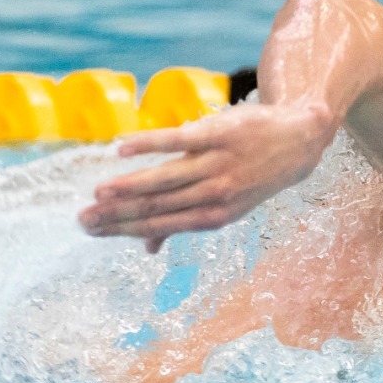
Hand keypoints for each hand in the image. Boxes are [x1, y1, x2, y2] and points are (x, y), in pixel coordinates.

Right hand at [79, 100, 333, 252]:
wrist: (300, 139)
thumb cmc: (252, 172)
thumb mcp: (225, 203)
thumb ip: (182, 221)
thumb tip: (147, 249)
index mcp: (215, 215)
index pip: (161, 225)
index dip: (124, 229)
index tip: (90, 231)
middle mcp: (216, 193)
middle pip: (158, 206)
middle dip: (117, 214)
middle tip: (82, 219)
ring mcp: (219, 163)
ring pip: (166, 178)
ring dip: (129, 186)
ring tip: (98, 193)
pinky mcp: (219, 133)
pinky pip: (179, 140)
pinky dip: (149, 145)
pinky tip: (122, 150)